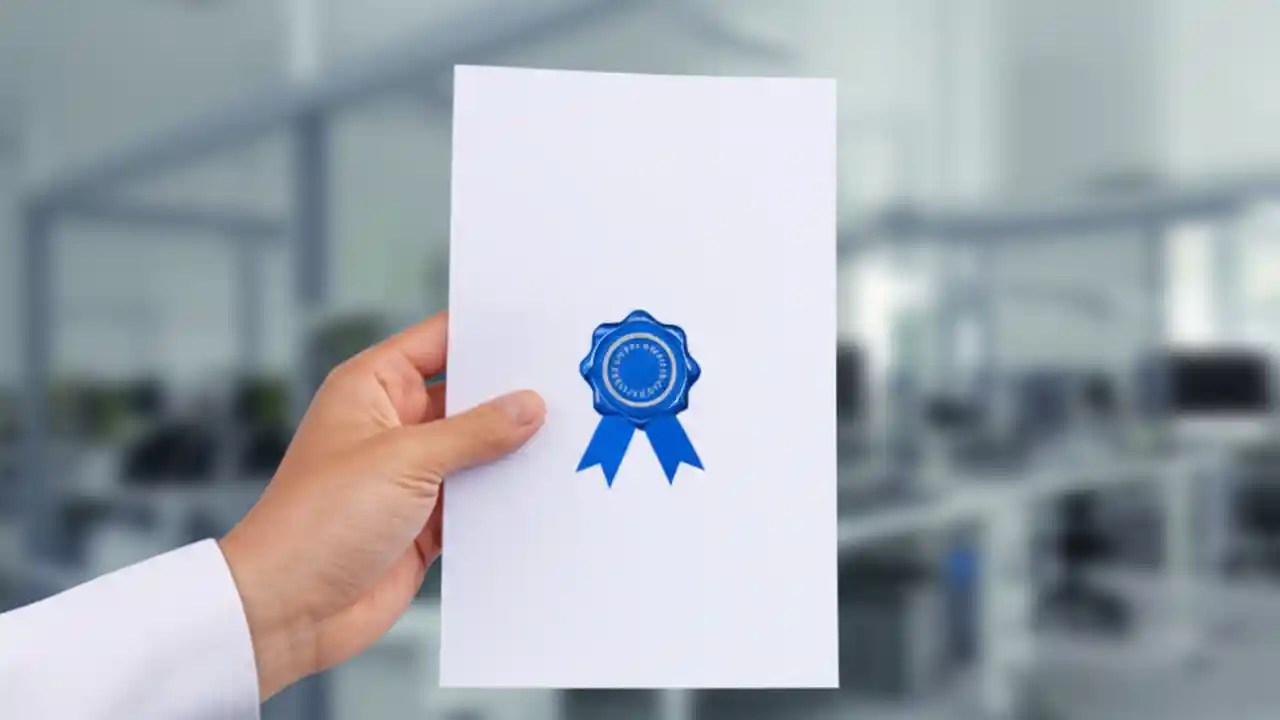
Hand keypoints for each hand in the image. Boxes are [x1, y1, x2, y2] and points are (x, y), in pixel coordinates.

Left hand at [218, 312, 545, 699]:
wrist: (286, 610)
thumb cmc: (318, 521)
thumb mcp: (404, 460)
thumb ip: (474, 432)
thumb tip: (528, 406)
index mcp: (372, 387)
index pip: (441, 341)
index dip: (488, 334)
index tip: (542, 331)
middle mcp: (394, 425)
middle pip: (468, 397)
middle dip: (513, 396)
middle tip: (572, 388)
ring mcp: (411, 475)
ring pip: (479, 451)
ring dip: (514, 452)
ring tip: (573, 439)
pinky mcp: (427, 522)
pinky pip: (479, 500)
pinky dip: (506, 498)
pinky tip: (546, 491)